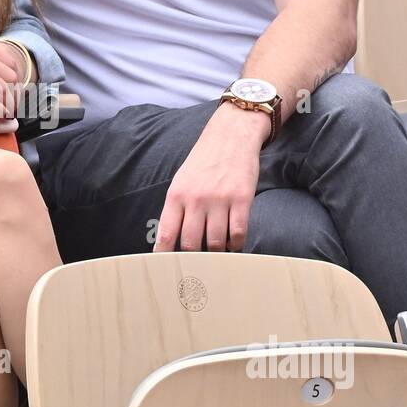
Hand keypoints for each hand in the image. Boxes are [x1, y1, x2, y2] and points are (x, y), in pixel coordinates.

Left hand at [154, 103, 267, 252]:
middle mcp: (196, 199)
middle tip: (198, 266)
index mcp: (176, 196)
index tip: (166, 271)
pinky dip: (236, 244)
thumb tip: (168, 241)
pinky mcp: (242, 199)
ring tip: (218, 253)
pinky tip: (234, 242)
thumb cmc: (204, 162)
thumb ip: (175, 209)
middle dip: (194, 259)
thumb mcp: (181, 181)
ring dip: (217, 253)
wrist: (231, 135)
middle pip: (191, 244)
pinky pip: (237, 234)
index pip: (166, 234)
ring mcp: (219, 200)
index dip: (165, 257)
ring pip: (216, 243)